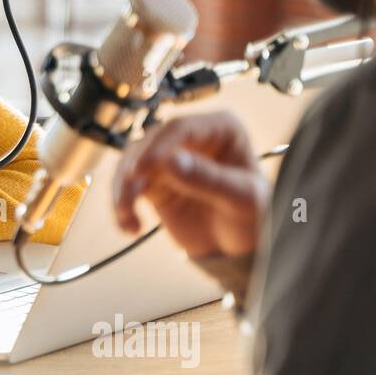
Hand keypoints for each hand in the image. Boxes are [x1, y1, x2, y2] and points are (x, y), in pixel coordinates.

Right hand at [112, 111, 269, 260]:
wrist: (241, 247)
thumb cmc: (253, 216)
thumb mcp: (241, 198)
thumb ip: (209, 179)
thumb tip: (170, 160)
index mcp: (221, 129)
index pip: (181, 128)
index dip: (158, 146)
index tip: (142, 170)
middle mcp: (192, 138)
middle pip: (150, 142)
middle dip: (135, 169)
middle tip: (130, 194)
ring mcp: (170, 159)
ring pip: (132, 162)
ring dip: (123, 189)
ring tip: (127, 216)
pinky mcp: (154, 181)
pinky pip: (127, 185)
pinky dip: (122, 205)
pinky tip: (130, 226)